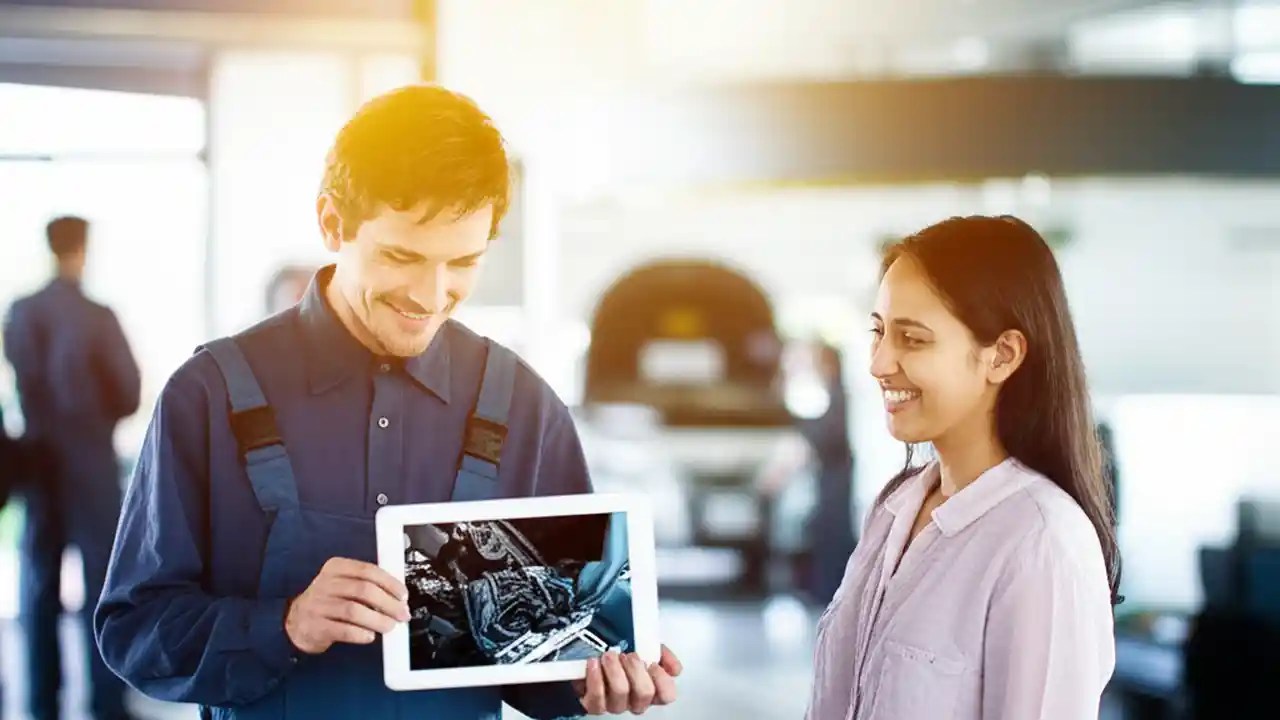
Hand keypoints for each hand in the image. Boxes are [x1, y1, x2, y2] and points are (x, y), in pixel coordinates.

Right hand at [284, 557, 410, 654]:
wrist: (296, 622)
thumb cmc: (327, 602)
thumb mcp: (342, 584)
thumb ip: (367, 585)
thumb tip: (397, 596)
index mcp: (336, 568)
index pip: (367, 570)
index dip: (389, 583)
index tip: (402, 595)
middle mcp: (325, 584)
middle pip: (363, 590)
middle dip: (388, 604)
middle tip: (401, 614)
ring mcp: (318, 605)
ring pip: (354, 610)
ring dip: (377, 620)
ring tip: (389, 626)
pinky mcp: (316, 626)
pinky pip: (343, 630)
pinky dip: (360, 634)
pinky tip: (369, 636)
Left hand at [574, 645, 681, 714]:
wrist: (585, 650)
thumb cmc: (615, 650)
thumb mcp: (642, 644)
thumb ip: (661, 652)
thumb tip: (675, 668)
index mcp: (650, 686)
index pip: (667, 695)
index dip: (662, 680)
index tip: (652, 663)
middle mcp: (634, 699)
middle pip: (645, 694)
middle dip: (636, 669)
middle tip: (628, 655)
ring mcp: (614, 704)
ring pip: (621, 693)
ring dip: (615, 669)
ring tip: (609, 655)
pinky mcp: (594, 704)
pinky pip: (597, 697)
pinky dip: (596, 677)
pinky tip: (594, 663)